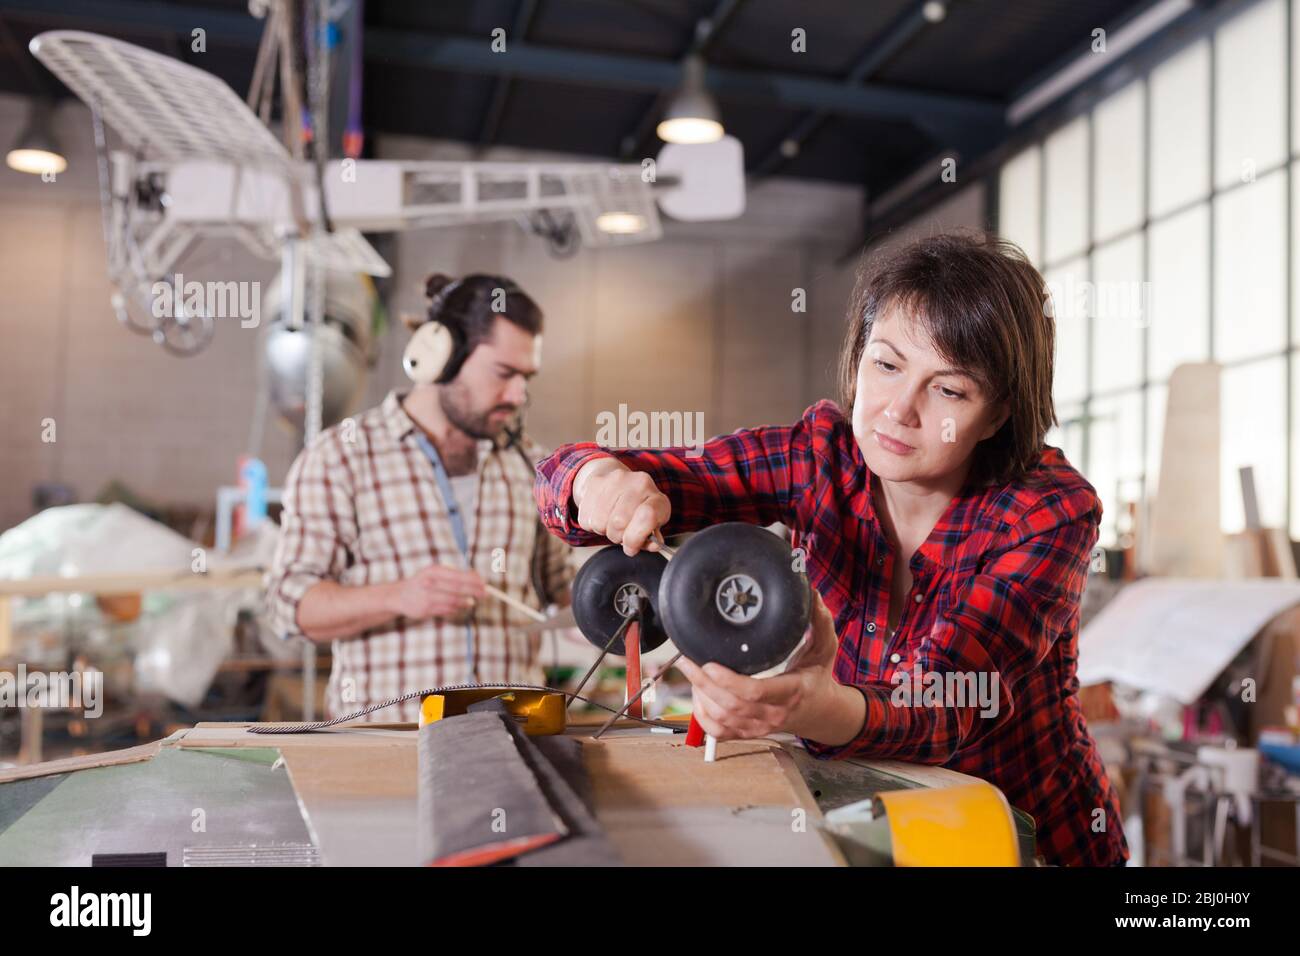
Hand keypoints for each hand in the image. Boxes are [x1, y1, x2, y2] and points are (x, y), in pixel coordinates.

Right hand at [390, 564, 485, 620]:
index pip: (458, 576)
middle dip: (474, 591)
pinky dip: (456, 609)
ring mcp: (427, 597)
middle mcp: (429, 583)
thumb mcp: (436, 573)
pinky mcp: (426, 610)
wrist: (400, 595)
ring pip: (453, 601)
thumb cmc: (425, 581)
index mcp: (433, 571)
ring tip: (471, 602)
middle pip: (457, 588)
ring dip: (465, 602)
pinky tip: (458, 607)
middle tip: (485, 594)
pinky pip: (447, 610)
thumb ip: (455, 574)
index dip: (473, 581)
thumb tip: (477, 578)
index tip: (484, 584)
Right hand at [572, 457, 671, 555]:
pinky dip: (592, 524)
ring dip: (604, 530)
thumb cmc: (636, 506)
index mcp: (655, 495)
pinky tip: (601, 514)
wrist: (612, 478)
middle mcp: (635, 483)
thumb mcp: (651, 521)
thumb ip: (652, 536)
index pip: (647, 516)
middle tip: (622, 532)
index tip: (631, 547)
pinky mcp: (593, 484)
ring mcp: (613, 481)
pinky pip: (587, 518)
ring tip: (611, 522)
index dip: (637, 538)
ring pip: (600, 523)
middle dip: (618, 536)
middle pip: (619, 523)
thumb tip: (653, 545)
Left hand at [676, 590, 863, 743]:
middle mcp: (774, 713)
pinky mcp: (748, 733)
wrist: (820, 712)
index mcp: (791, 691)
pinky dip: (702, 716)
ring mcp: (760, 727)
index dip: (727, 680)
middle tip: (687, 660)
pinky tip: (698, 696)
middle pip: (730, 705)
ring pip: (721, 718)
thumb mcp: (824, 648)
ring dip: (700, 695)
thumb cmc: (818, 677)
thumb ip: (819, 622)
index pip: (756, 692)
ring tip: (691, 672)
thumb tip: (812, 595)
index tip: (709, 663)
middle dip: (702, 682)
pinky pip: (718, 733)